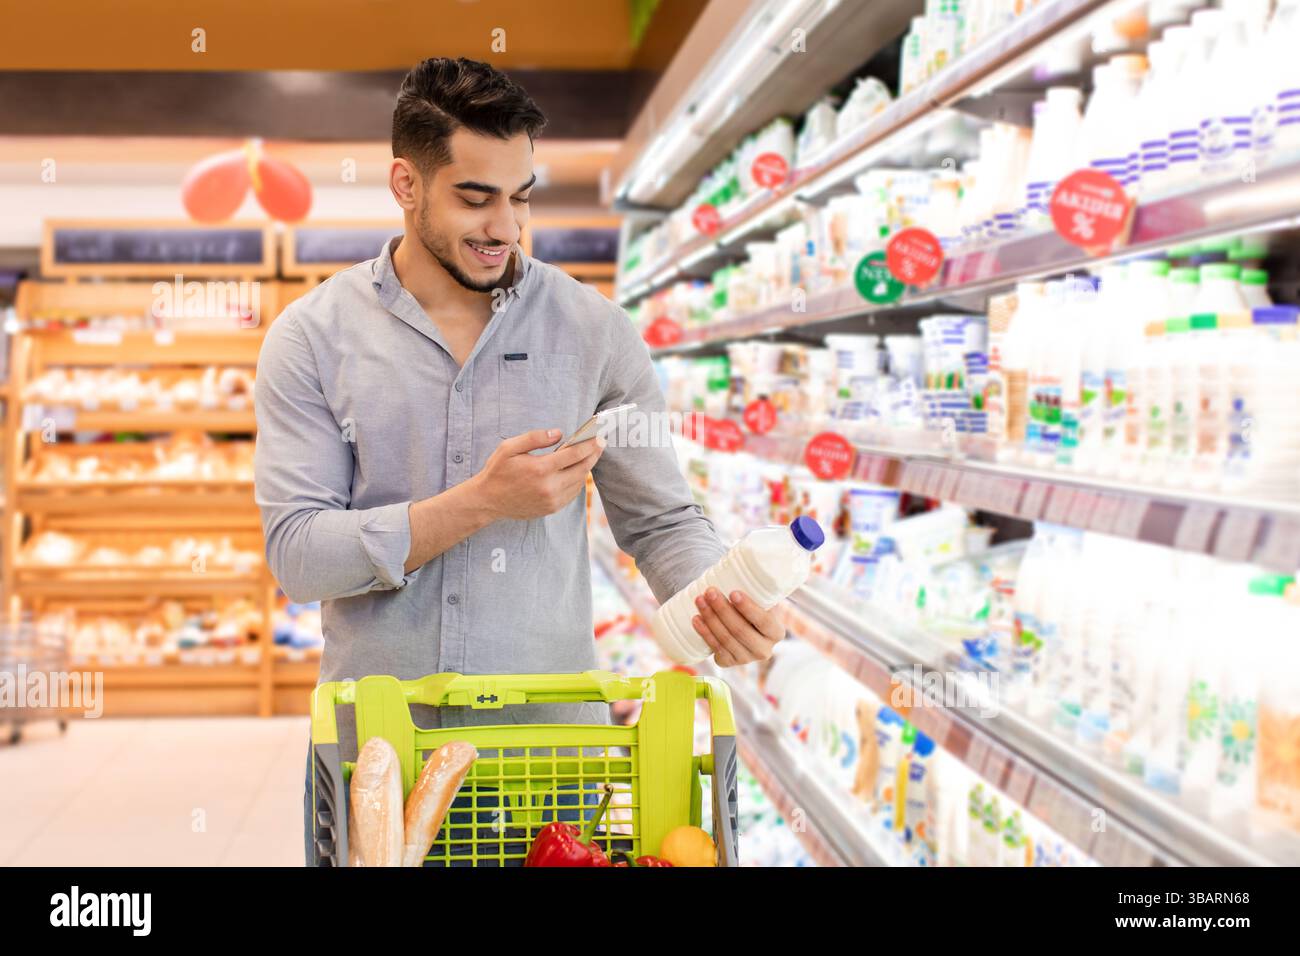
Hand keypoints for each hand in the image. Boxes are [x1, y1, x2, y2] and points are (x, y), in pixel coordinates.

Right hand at [473, 428, 604, 520]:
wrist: (487, 501)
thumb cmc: (497, 471)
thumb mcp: (509, 448)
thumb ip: (534, 438)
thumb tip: (559, 433)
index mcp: (540, 469)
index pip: (574, 454)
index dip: (589, 445)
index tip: (599, 437)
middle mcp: (549, 487)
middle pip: (582, 469)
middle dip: (593, 455)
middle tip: (600, 444)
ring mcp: (552, 500)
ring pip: (579, 482)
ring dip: (586, 468)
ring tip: (590, 455)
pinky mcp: (551, 509)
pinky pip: (572, 493)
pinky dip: (577, 481)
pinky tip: (576, 471)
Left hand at [691, 588, 785, 665]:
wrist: (740, 624)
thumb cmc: (750, 605)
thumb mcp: (760, 599)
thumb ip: (759, 589)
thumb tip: (749, 563)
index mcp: (776, 632)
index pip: (764, 621)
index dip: (748, 608)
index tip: (733, 593)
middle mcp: (764, 650)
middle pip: (740, 630)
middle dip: (722, 610)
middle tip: (710, 591)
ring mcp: (746, 659)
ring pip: (725, 639)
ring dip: (710, 619)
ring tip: (699, 600)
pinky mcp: (729, 663)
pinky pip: (715, 648)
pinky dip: (704, 633)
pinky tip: (696, 619)